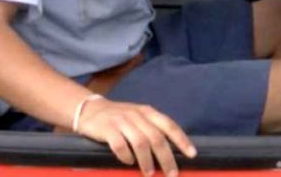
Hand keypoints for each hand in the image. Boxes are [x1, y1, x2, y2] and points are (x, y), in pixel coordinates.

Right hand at [76, 97, 196, 175]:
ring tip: (149, 174)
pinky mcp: (107, 129)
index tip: (192, 155)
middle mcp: (136, 115)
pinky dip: (126, 156)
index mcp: (147, 112)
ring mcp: (121, 121)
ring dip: (147, 161)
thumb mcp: (137, 117)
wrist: (89, 109)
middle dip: (166, 158)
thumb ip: (152, 129)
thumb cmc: (119, 118)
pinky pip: (119, 145)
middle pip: (156, 138)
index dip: (181, 140)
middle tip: (171, 174)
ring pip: (140, 142)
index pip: (169, 125)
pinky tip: (128, 163)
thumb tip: (173, 151)